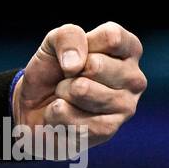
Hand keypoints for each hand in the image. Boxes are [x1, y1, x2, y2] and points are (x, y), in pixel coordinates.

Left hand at [13, 21, 146, 158]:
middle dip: (69, 71)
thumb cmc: (52, 70)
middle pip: (96, 65)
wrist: (34, 105)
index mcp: (129, 51)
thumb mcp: (54, 42)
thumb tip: (76, 64)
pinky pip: (74, 117)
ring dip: (61, 92)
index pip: (112, 37)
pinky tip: (61, 114)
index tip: (75, 54)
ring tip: (64, 96)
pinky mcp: (108, 130)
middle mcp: (134, 79)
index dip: (84, 44)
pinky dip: (56, 114)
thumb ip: (68, 37)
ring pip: (82, 90)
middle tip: (68, 79)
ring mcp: (125, 107)